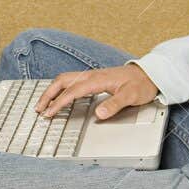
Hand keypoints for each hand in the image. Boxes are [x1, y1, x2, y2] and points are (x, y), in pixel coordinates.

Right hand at [35, 62, 157, 120]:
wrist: (149, 74)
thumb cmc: (140, 84)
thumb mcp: (131, 96)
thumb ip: (115, 104)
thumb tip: (99, 113)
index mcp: (97, 79)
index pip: (72, 91)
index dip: (58, 103)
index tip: (49, 113)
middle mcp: (91, 75)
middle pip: (62, 81)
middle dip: (48, 94)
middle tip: (39, 109)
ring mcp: (92, 76)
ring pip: (65, 80)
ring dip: (52, 91)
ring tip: (44, 104)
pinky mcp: (94, 79)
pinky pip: (72, 82)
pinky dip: (61, 89)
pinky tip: (60, 98)